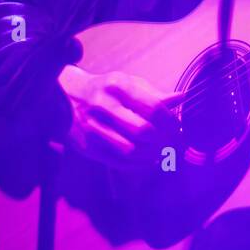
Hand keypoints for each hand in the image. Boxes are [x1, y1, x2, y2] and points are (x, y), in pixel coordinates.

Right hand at [57, 65, 181, 167]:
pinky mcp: (87, 147)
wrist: (67, 97)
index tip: (178, 128)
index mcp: (117, 87)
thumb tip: (182, 97)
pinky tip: (148, 160)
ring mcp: (93, 129)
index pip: (153, 108)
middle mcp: (103, 107)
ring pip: (131, 151)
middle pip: (143, 132)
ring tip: (162, 152)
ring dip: (153, 155)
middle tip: (174, 143)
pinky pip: (119, 162)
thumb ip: (155, 94)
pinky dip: (139, 165)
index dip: (171, 122)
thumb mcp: (129, 84)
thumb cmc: (106, 90)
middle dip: (165, 141)